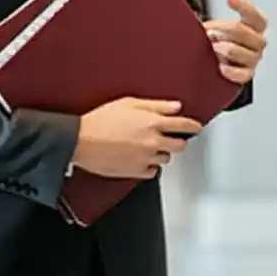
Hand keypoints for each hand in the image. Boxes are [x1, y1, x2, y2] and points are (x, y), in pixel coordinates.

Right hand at [72, 98, 202, 178]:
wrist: (80, 141)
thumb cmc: (100, 120)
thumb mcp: (129, 103)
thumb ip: (156, 105)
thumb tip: (175, 106)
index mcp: (153, 122)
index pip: (184, 125)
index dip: (194, 126)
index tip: (196, 127)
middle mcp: (153, 142)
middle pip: (180, 145)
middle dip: (178, 140)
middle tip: (170, 137)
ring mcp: (145, 158)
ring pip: (166, 158)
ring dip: (161, 152)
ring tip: (147, 146)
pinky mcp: (135, 171)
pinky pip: (152, 171)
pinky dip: (149, 165)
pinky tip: (140, 158)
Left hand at [203, 0, 268, 84]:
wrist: (217, 65)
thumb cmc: (220, 42)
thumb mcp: (218, 27)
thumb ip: (216, 22)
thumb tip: (196, 17)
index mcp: (255, 27)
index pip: (255, 16)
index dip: (245, 7)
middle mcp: (258, 42)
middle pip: (243, 32)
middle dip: (222, 30)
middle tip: (210, 33)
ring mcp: (254, 59)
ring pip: (240, 52)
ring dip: (223, 48)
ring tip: (212, 48)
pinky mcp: (247, 74)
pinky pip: (241, 74)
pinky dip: (230, 70)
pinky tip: (221, 66)